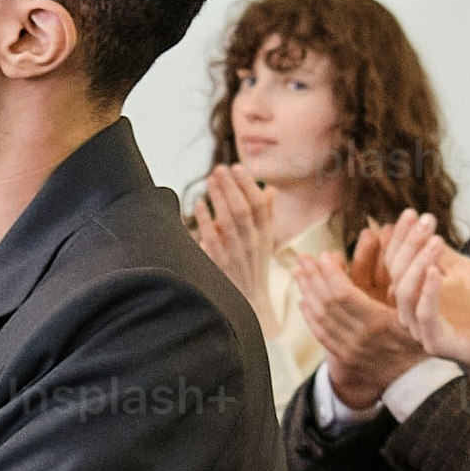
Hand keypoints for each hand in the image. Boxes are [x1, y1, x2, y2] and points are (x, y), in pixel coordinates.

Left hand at [190, 161, 280, 290]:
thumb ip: (267, 215)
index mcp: (265, 234)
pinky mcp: (220, 264)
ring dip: (218, 198)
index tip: (237, 167)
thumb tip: (271, 189)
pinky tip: (198, 205)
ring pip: (228, 221)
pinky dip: (205, 221)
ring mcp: (236, 253)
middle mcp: (253, 242)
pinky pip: (212, 239)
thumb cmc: (255, 267)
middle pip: (243, 209)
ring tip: (209, 179)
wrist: (251, 303)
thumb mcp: (266, 241)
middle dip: (231, 187)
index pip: (259, 205)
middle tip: (219, 168)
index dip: (249, 185)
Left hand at [288, 246, 431, 407]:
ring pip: (321, 317)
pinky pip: (321, 335)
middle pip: (327, 303)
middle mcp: (360, 336)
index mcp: (378, 321)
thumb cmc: (426, 338)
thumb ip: (403, 285)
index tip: (324, 255)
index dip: (331, 273)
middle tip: (303, 258)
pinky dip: (310, 317)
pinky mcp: (345, 357)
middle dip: (314, 277)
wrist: (419, 380)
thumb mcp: (420, 311)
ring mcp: (350, 348)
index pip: (344, 294)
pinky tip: (303, 302)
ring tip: (299, 273)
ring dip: (308, 292)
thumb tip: (392, 255)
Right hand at [383, 211, 469, 383]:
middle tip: (426, 220)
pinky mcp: (436, 344)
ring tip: (437, 240)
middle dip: (409, 243)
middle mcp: (409, 311)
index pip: (396, 261)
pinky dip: (428, 292)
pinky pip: (425, 315)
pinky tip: (437, 271)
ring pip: (404, 293)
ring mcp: (420, 329)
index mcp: (412, 293)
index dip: (401, 236)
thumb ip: (442, 254)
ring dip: (418, 263)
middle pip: (395, 273)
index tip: (412, 212)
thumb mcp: (463, 270)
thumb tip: (422, 223)